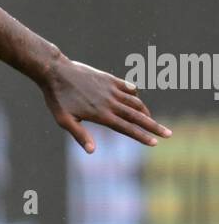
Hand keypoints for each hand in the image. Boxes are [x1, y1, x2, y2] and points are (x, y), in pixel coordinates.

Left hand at [39, 54, 171, 153]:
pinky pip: (127, 87)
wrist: (56, 72)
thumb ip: (80, 135)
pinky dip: (135, 95)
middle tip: (169, 134)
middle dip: (154, 126)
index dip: (142, 136)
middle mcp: (110, 102)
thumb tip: (92, 151)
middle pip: (137, 116)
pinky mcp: (109, 79)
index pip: (127, 128)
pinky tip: (136, 99)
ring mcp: (111, 89)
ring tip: (151, 120)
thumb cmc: (57, 99)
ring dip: (146, 112)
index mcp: (101, 114)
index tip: (155, 143)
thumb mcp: (64, 120)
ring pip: (135, 102)